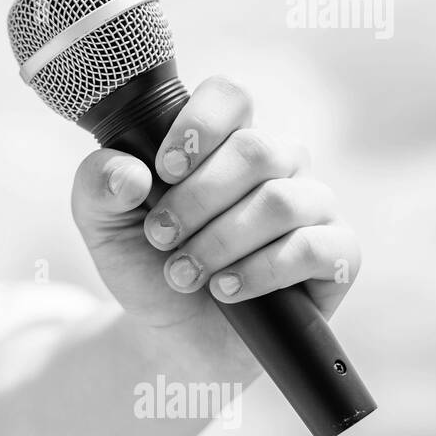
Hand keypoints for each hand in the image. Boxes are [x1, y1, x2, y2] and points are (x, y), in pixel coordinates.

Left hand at [70, 75, 359, 340]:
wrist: (169, 337)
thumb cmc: (145, 266)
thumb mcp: (102, 224)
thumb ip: (99, 184)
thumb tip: (130, 172)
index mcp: (224, 143)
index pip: (229, 98)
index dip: (199, 126)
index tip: (164, 170)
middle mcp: (277, 165)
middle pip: (255, 151)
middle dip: (196, 200)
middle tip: (160, 237)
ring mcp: (312, 208)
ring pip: (281, 201)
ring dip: (221, 241)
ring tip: (183, 274)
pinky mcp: (336, 257)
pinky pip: (315, 248)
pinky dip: (260, 271)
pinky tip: (226, 290)